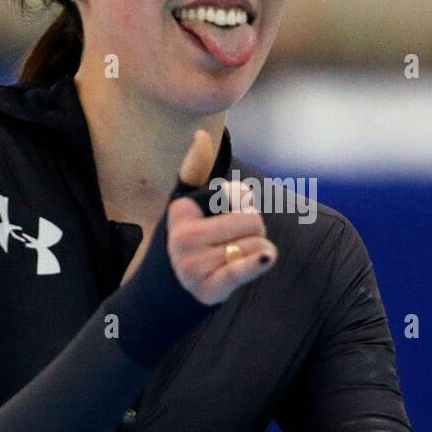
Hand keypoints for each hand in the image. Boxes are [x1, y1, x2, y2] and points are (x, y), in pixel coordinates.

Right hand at [165, 130, 278, 305]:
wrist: (165, 296)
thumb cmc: (185, 241)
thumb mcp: (184, 206)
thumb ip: (194, 171)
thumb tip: (201, 135)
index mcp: (180, 210)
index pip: (237, 194)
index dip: (241, 203)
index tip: (222, 215)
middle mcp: (183, 237)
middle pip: (253, 219)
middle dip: (252, 230)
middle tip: (231, 242)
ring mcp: (193, 265)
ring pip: (256, 244)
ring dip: (255, 251)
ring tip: (231, 259)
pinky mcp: (208, 289)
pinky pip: (242, 269)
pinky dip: (258, 263)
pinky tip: (267, 257)